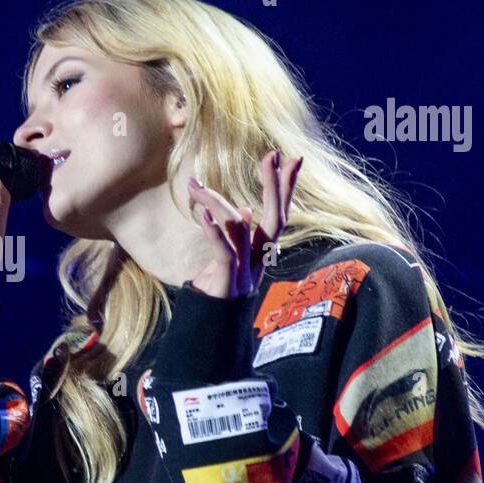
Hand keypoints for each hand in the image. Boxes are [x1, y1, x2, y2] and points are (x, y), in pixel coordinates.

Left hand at [184, 150, 301, 298]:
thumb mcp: (232, 258)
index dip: (285, 188)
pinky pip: (224, 252)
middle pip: (276, 218)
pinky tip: (203, 215)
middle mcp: (259, 260)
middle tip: (273, 154)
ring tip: (194, 185)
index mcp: (262, 251)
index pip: (279, 214)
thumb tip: (249, 210)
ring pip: (240, 228)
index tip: (289, 158)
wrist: (209, 328)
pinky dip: (213, 232)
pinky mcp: (227, 280)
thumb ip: (242, 236)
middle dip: (275, 185)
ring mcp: (245, 271)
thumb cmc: (218, 289)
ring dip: (216, 202)